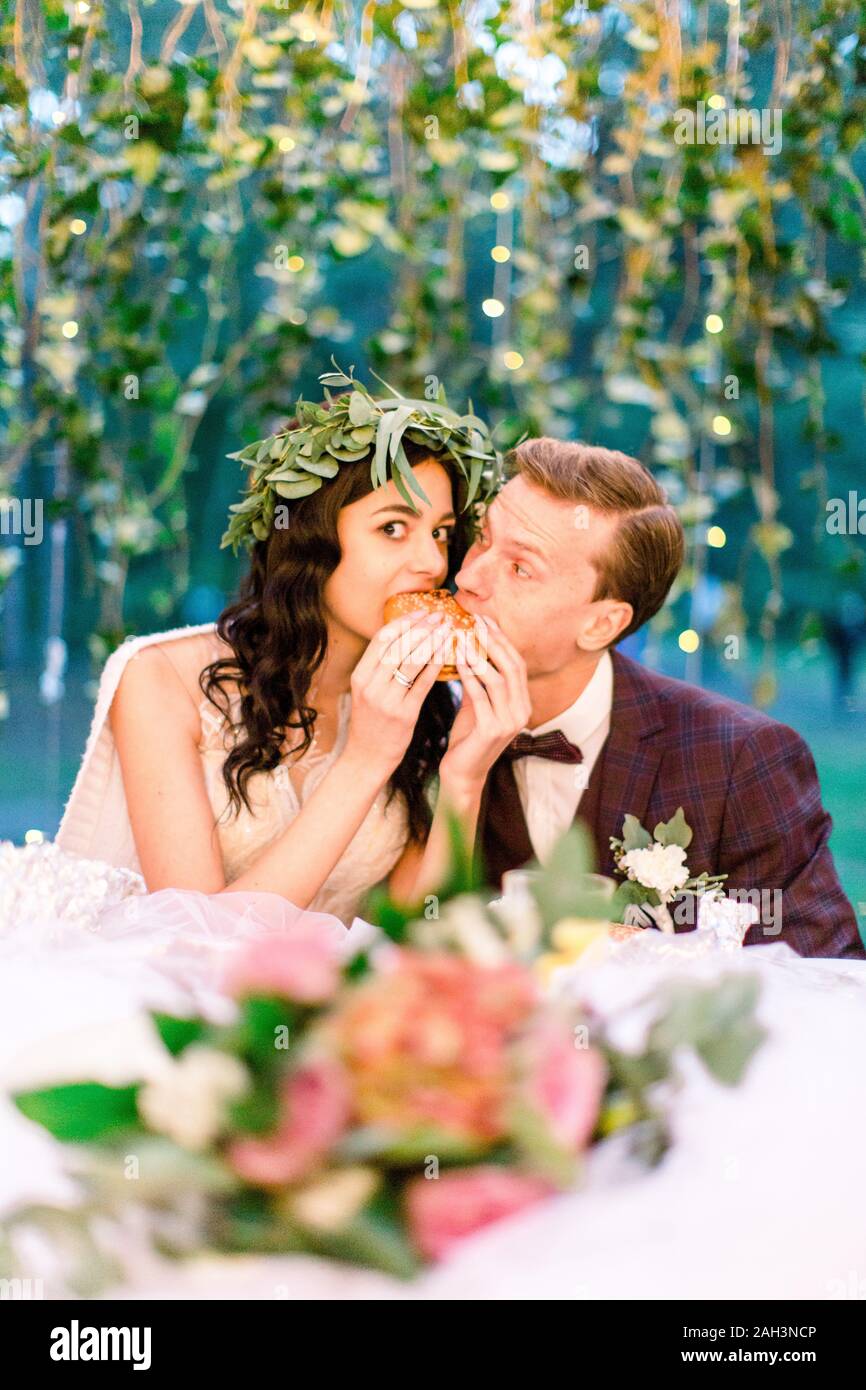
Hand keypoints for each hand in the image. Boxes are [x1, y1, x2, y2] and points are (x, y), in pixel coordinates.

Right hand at [343, 610, 450, 777]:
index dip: (403, 622)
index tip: (421, 611)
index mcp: (360, 676)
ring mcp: (387, 700)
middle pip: (398, 646)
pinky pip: (424, 683)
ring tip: (447, 629)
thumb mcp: (367, 692)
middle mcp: (371, 686)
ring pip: (412, 661)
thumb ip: (380, 668)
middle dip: (421, 626)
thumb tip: (404, 638)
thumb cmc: (371, 723)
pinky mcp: (404, 714)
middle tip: (440, 614)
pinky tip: (448, 654)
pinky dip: (436, 665)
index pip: (382, 640)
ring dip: (432, 641)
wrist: (367, 758)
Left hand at [438, 618, 530, 796]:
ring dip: (479, 656)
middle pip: (513, 667)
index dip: (502, 640)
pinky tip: (456, 662)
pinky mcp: (492, 730)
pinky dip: (468, 677)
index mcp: (522, 702)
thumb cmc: (468, 736)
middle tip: (476, 622)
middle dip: (494, 641)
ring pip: (498, 680)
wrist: (463, 773)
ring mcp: (510, 722)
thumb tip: (468, 646)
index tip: (485, 620)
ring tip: (462, 638)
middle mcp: (522, 710)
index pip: (517, 663)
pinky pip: (480, 697)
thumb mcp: (476, 704)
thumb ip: (479, 680)